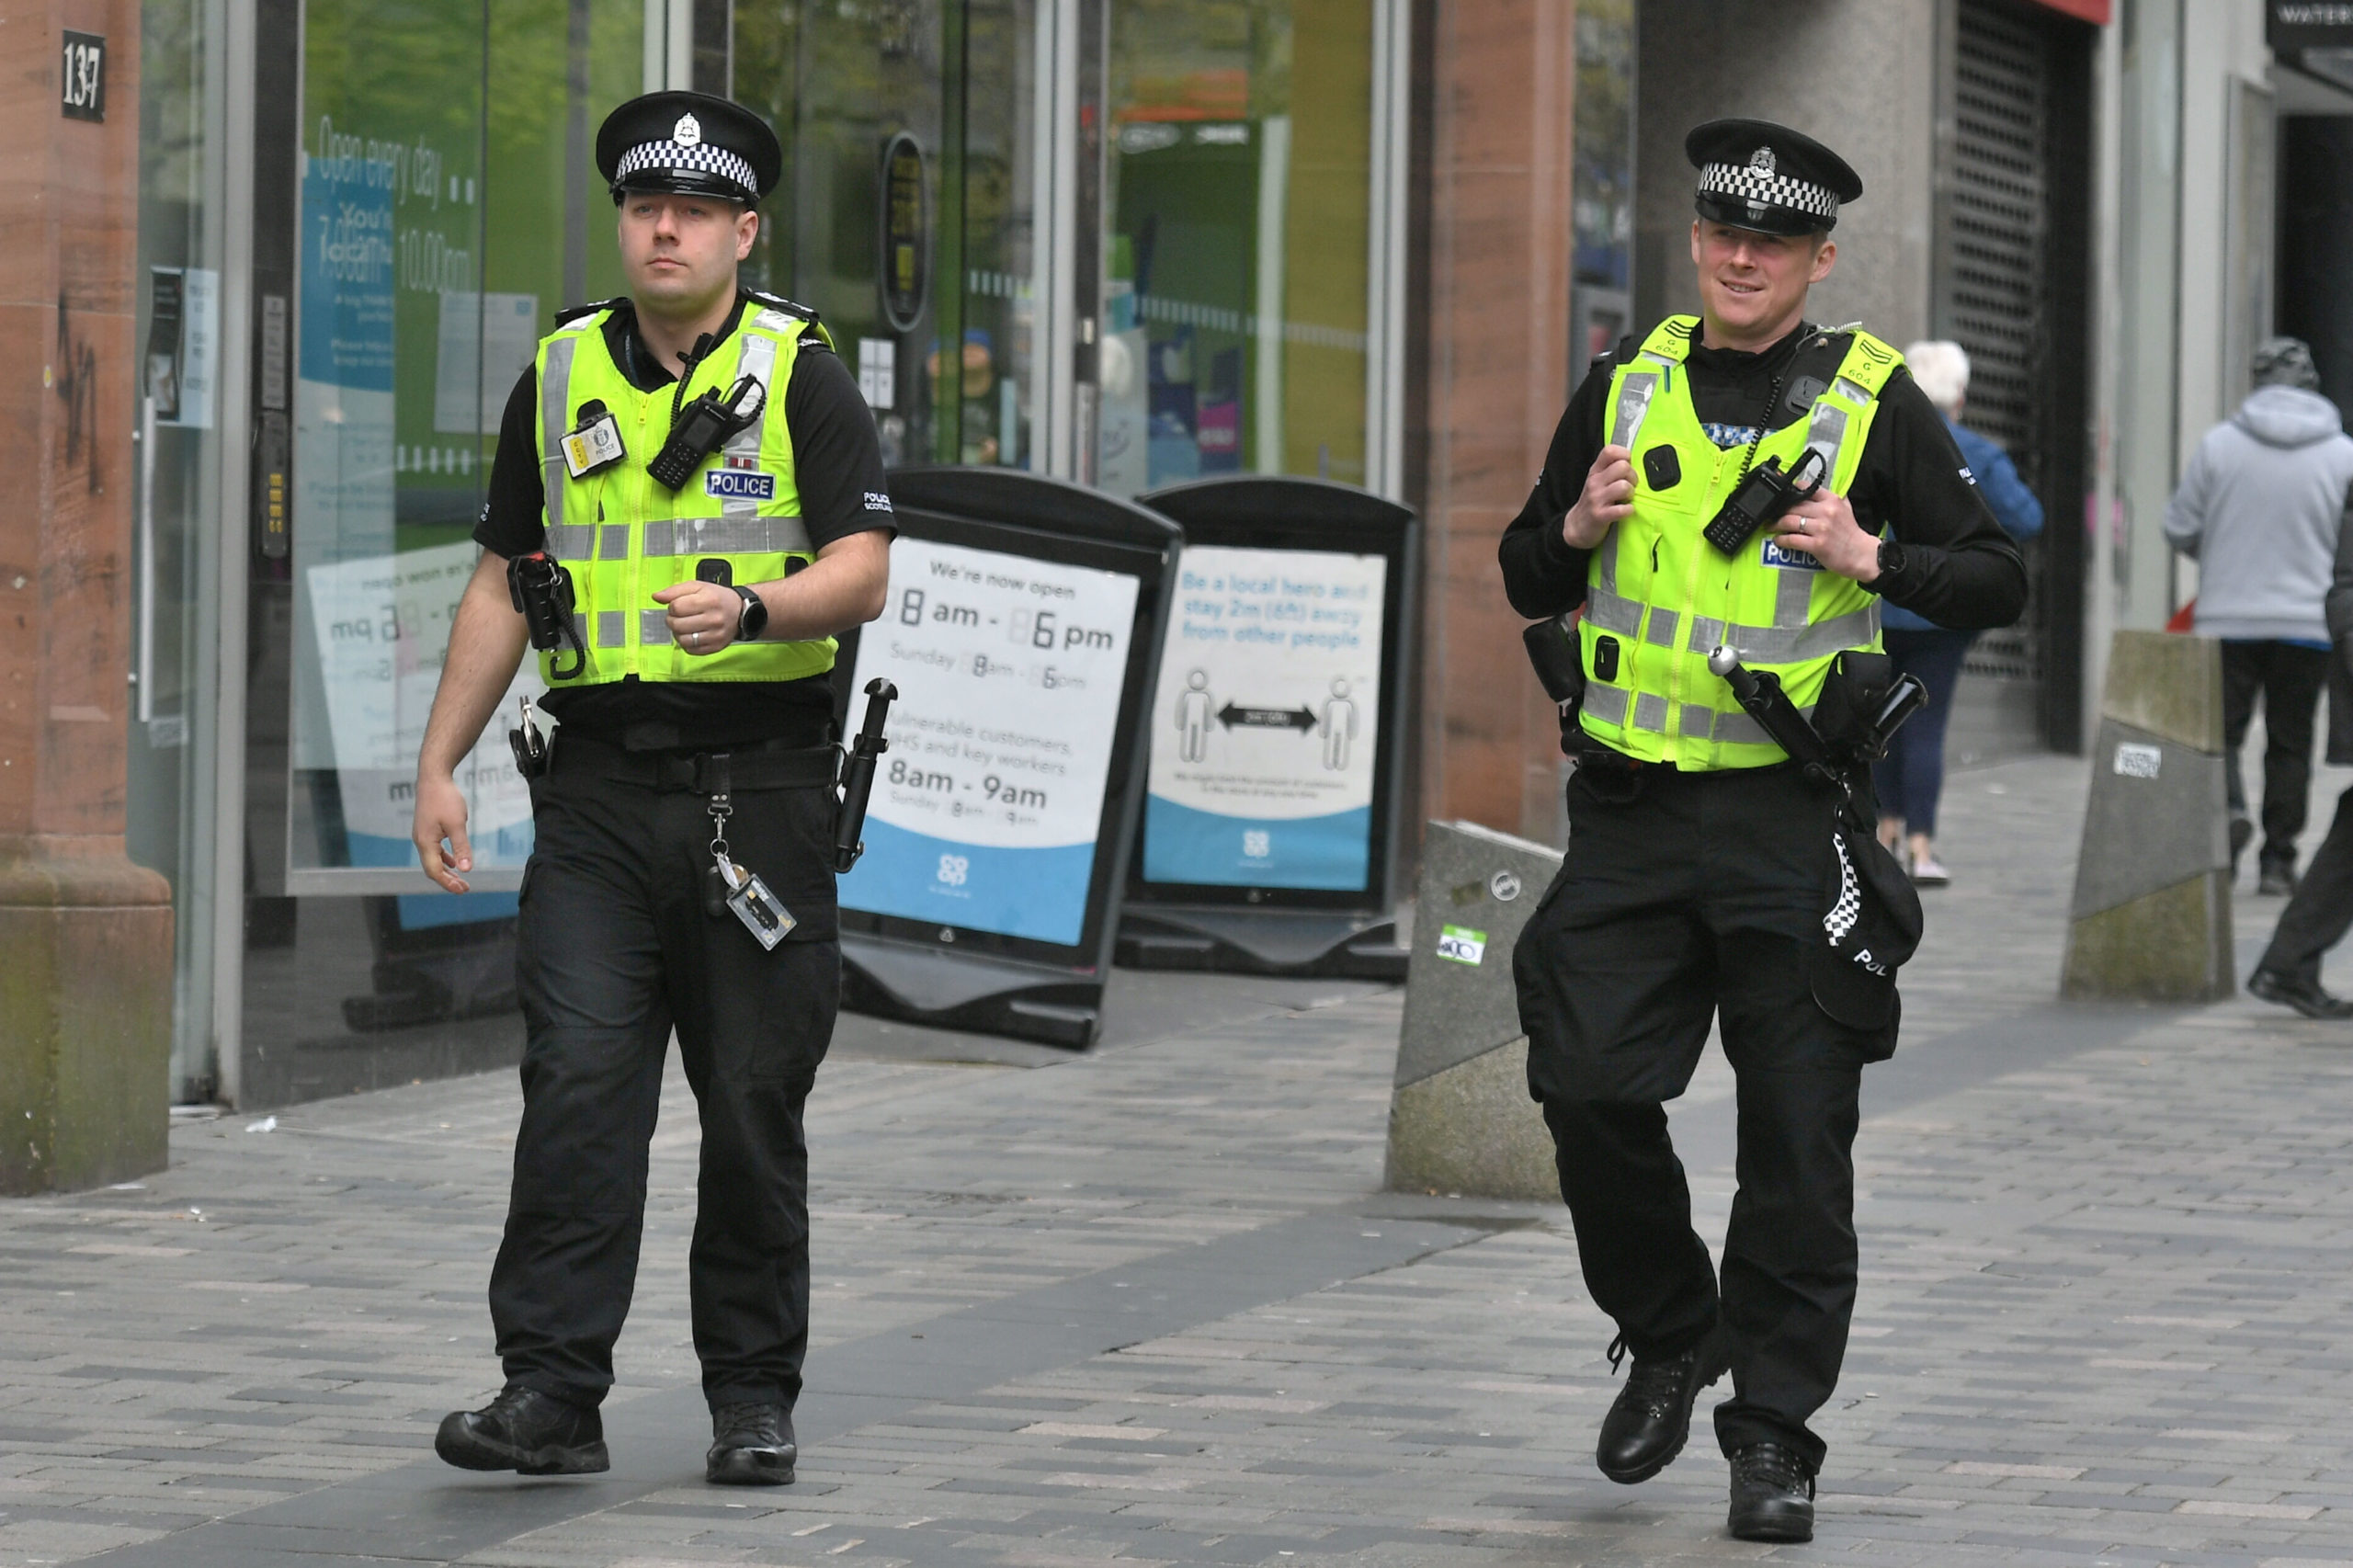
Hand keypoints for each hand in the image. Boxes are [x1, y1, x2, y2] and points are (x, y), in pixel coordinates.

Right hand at [412, 771, 473, 892]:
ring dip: (446, 870)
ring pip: (433, 860)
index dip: (448, 883)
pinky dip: (444, 858)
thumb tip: (466, 869)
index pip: (434, 871)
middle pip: (432, 868)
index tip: (463, 889)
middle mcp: (421, 841)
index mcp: (425, 842)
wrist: (433, 778)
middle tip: (464, 888)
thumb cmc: (445, 799)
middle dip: (447, 880)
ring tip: (460, 879)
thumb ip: (461, 847)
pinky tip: (454, 861)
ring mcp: (423, 835)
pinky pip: (434, 850)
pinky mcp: (427, 829)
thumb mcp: (457, 824)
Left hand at [653, 580, 739, 654]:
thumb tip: (656, 597)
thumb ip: (674, 591)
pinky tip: (691, 635)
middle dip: (672, 620)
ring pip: (682, 640)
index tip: (678, 606)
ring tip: (684, 626)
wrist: (740, 611)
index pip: (676, 607)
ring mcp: (715, 635)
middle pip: (677, 625)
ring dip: (678, 633)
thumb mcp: (697, 586)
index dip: (672, 606)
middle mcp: (714, 619)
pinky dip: (686, 643)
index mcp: (709, 600)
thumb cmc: (717, 598)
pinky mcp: (715, 647)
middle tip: (679, 617)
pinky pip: (691, 650)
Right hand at [1563, 444, 1634, 548]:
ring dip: (1631, 493)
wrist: (1577, 526)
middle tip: (1630, 485)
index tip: (1627, 466)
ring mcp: (1596, 499)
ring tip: (1627, 498)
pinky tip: (1625, 511)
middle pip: (1623, 467)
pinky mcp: (1600, 515)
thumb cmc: (1593, 502)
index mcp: (1595, 471)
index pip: (1610, 451)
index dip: (1624, 455)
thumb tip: (1633, 461)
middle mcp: (1595, 482)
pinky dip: (1628, 510)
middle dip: (1633, 476)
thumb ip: (1611, 469)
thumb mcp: (1597, 481)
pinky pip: (1622, 509)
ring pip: (1624, 486)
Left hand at [1772, 487, 1879, 582]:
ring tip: (1771, 527)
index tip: (1782, 498)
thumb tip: (1812, 492)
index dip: (1790, 492)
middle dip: (1778, 511)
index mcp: (1832, 500)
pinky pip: (1792, 539)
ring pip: (1789, 521)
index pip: (1806, 488)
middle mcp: (1826, 511)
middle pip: (1792, 506)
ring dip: (1775, 525)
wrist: (1862, 554)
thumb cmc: (1851, 533)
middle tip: (1772, 515)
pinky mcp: (1817, 544)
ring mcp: (1821, 528)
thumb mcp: (1845, 508)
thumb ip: (1829, 499)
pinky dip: (1781, 540)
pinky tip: (1778, 540)